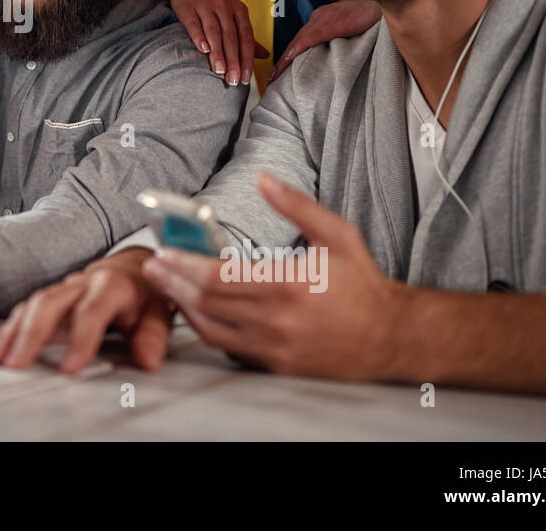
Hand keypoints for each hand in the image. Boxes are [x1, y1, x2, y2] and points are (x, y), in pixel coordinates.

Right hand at [0, 249, 173, 373]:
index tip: (70, 367)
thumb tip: (147, 359)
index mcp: (110, 284)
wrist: (131, 268)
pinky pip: (23, 312)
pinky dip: (8, 332)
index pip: (92, 309)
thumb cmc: (143, 293)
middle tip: (17, 364)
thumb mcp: (158, 311)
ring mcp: (61, 290)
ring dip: (12, 333)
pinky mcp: (49, 300)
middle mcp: (80, 284)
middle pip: (49, 302)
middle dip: (31, 334)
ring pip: (31, 306)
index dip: (81, 338)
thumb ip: (153, 335)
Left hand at [141, 172, 405, 381]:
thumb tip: (263, 179)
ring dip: (184, 309)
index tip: (164, 253)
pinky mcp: (277, 367)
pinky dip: (209, 331)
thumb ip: (297, 206)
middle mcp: (278, 322)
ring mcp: (275, 349)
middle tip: (152, 267)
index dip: (186, 266)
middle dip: (173, 284)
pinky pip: (231, 350)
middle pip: (207, 304)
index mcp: (289, 286)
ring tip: (166, 287)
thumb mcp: (337, 235)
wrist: (392, 337)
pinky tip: (197, 313)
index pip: (220, 279)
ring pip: (212, 331)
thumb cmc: (363, 284)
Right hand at [160, 0, 267, 87]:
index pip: (246, 38)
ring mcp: (205, 6)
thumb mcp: (233, 12)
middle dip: (234, 61)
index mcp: (239, 10)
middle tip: (233, 82)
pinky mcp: (187, 7)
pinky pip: (195, 24)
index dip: (247, 59)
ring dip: (218, 53)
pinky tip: (203, 50)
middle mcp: (224, 6)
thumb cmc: (214, 0)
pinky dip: (199, 37)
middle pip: (232, 38)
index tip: (245, 79)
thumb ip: (246, 35)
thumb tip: (264, 55)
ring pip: (215, 32)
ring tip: (219, 72)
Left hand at [268, 0, 380, 82]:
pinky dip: (296, 52)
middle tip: (274, 76)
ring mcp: (324, 18)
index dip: (293, 53)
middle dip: (285, 59)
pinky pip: (309, 40)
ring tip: (275, 76)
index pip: (304, 37)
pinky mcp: (330, 24)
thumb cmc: (375, 13)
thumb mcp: (356, 25)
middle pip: (297, 40)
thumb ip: (344, 37)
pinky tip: (288, 62)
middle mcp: (320, 15)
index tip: (284, 67)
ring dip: (286, 59)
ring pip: (298, 41)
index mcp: (325, 16)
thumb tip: (339, 54)